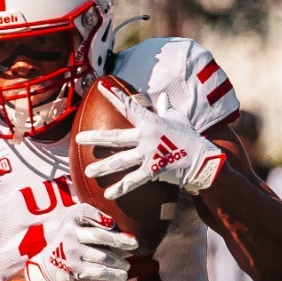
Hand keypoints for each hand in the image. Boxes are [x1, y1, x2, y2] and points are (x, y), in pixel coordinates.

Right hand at [24, 203, 135, 280]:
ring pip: (102, 256)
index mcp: (71, 219)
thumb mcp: (75, 225)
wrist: (49, 264)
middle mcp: (69, 233)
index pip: (85, 212)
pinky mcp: (74, 268)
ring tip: (127, 265)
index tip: (113, 223)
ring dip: (118, 261)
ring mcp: (71, 252)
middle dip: (119, 240)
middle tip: (134, 244)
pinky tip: (122, 276)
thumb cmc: (71, 241)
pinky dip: (112, 274)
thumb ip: (93, 221)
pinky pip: (98, 271)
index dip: (99, 217)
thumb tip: (126, 232)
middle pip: (98, 236)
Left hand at [75, 91, 224, 197]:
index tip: (100, 86)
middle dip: (95, 138)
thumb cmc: (190, 138)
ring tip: (89, 172)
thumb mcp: (178, 119)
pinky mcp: (153, 170)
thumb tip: (162, 96)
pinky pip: (133, 181)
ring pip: (120, 161)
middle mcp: (146, 136)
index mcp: (150, 121)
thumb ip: (166, 108)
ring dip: (103, 167)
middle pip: (115, 137)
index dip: (114, 95)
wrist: (204, 159)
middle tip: (78, 139)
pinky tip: (107, 194)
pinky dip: (120, 188)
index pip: (128, 106)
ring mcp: (149, 154)